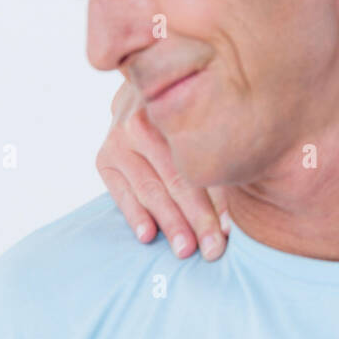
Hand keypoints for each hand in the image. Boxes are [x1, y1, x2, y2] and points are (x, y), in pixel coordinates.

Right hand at [96, 78, 230, 259]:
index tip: (228, 230)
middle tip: (212, 250)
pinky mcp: (104, 157)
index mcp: (176, 111)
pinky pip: (121, 192)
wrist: (150, 88)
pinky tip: (148, 235)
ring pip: (150, 189)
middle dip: (196, 219)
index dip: (216, 199)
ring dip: (170, 223)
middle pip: (175, 179)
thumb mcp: (206, 120)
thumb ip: (219, 156)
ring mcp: (119, 140)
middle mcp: (143, 122)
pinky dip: (135, 215)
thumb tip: (234, 215)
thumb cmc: (191, 111)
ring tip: (185, 249)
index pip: (197, 165)